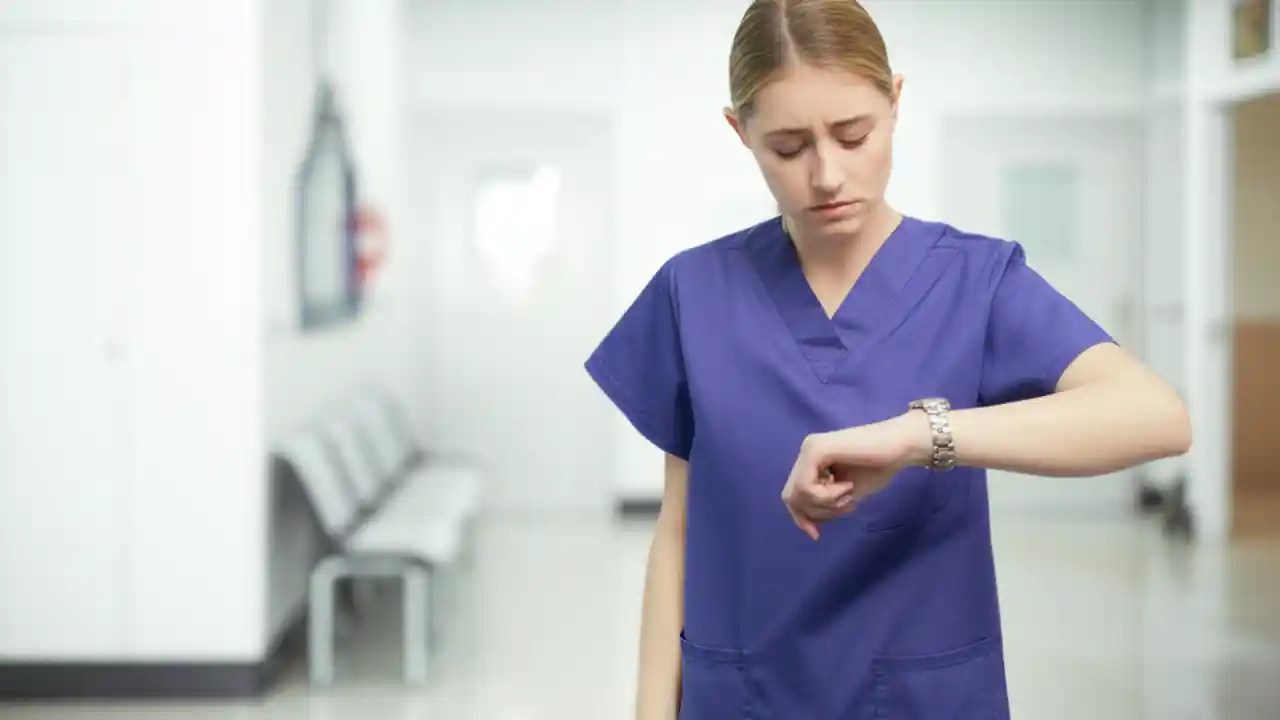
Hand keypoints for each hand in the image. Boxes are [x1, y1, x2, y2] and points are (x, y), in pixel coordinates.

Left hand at [781, 411, 932, 540]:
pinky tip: (848, 486)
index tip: (817, 535)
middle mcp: (806, 452)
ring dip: (826, 504)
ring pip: (798, 494)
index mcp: (812, 461)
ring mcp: (809, 449)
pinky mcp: (816, 449)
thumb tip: (807, 526)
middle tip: (847, 506)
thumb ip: (825, 506)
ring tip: (850, 495)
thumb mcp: (845, 495)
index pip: (793, 495)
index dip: (801, 518)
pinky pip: (806, 487)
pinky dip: (828, 496)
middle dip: (816, 513)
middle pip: (791, 496)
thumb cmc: (879, 468)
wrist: (900, 447)